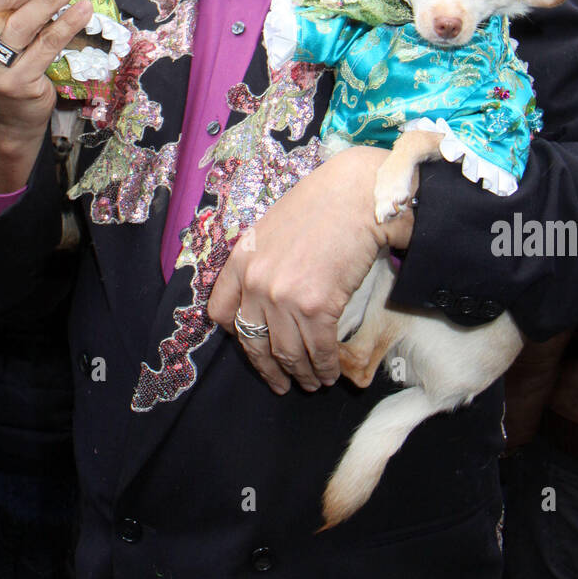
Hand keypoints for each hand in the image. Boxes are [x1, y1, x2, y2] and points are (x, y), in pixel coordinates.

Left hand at [207, 146, 415, 394]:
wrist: (356, 195)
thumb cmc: (322, 204)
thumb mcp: (274, 228)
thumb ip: (265, 261)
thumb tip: (274, 293)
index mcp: (240, 259)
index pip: (221, 313)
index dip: (237, 336)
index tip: (253, 346)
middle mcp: (255, 282)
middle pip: (253, 341)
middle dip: (269, 368)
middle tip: (281, 383)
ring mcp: (283, 297)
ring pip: (286, 352)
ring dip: (300, 374)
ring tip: (312, 383)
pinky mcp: (316, 307)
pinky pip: (316, 350)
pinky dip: (323, 368)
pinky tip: (330, 374)